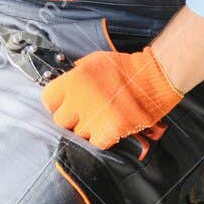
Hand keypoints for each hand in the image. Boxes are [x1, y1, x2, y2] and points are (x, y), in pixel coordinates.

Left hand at [41, 49, 183, 150]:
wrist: (155, 76)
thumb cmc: (126, 68)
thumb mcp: (94, 61)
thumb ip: (75, 74)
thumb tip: (62, 86)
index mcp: (74, 79)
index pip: (48, 99)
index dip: (56, 104)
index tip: (63, 105)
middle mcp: (81, 99)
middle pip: (60, 121)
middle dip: (71, 119)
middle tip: (85, 113)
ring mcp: (95, 117)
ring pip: (79, 134)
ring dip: (88, 129)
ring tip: (102, 118)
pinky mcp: (111, 130)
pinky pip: (96, 143)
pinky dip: (102, 138)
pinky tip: (110, 127)